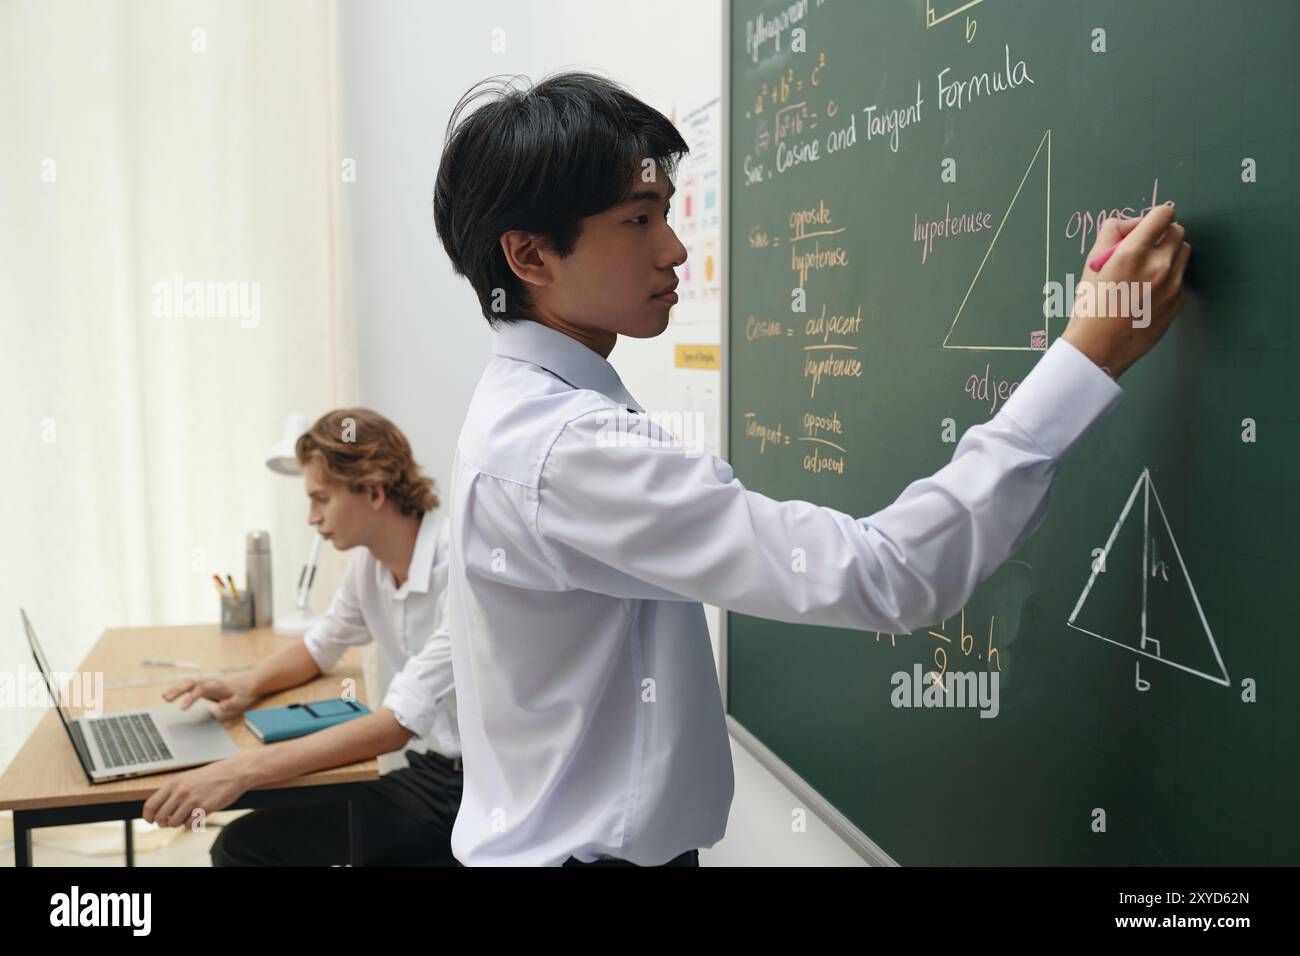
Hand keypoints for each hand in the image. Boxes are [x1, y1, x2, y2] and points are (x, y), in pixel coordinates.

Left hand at [142, 755, 253, 828]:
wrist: (233, 773)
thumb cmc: (210, 776)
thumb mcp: (187, 778)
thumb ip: (172, 791)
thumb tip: (158, 808)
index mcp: (173, 783)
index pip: (150, 805)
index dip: (148, 816)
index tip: (151, 820)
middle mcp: (181, 792)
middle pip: (160, 817)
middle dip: (163, 823)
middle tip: (170, 821)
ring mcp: (193, 800)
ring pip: (173, 823)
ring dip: (178, 823)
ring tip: (186, 817)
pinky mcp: (205, 808)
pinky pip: (189, 825)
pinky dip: (191, 824)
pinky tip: (197, 816)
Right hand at [162, 675, 257, 716]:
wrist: (247, 683)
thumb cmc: (243, 693)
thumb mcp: (241, 700)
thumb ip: (231, 704)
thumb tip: (221, 706)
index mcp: (217, 685)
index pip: (201, 690)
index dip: (190, 698)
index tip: (182, 708)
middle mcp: (209, 682)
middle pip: (191, 683)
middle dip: (178, 690)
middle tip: (166, 698)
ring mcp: (205, 683)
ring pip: (188, 683)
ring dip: (175, 689)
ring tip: (163, 697)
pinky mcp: (203, 686)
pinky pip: (189, 686)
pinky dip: (178, 690)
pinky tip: (169, 695)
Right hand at [1061, 204, 1190, 379]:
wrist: (1098, 348)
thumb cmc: (1090, 308)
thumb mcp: (1091, 265)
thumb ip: (1110, 234)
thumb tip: (1129, 224)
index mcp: (1133, 252)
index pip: (1164, 214)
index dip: (1155, 217)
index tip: (1145, 227)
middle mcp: (1158, 265)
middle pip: (1178, 231)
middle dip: (1162, 235)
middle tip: (1143, 249)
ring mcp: (1172, 285)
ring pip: (1184, 253)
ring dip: (1169, 254)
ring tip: (1146, 271)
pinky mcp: (1178, 302)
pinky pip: (1180, 279)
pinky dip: (1168, 279)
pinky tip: (1146, 294)